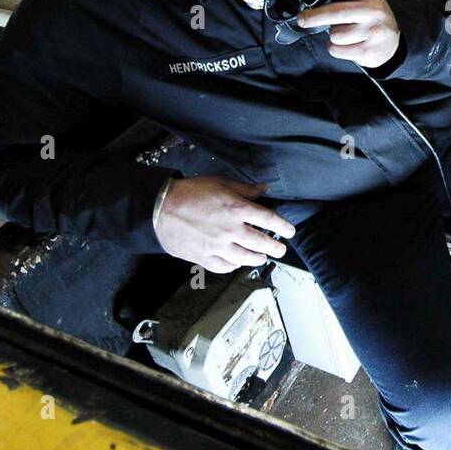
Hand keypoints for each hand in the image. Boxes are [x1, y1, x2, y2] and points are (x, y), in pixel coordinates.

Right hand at [153, 177, 292, 273]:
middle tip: (280, 249)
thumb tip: (264, 189)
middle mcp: (230, 229)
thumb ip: (245, 189)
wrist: (161, 208)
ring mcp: (218, 246)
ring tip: (263, 257)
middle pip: (262, 243)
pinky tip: (238, 263)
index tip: (289, 231)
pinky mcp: (204, 257)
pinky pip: (225, 266)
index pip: (269, 220)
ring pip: (246, 258)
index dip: (284, 227)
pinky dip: (234, 266)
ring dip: (258, 258)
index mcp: (237, 208)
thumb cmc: (190, 192)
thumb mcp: (221, 183)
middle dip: (275, 247)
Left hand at [296, 0, 400, 68]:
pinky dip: (335, 48)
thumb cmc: (370, 17)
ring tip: (343, 33)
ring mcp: (373, 32)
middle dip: (315, 17)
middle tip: (303, 19)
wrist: (392, 43)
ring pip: (335, 35)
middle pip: (338, 12)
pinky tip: (346, 44)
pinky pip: (337, 50)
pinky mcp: (369, 51)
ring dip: (333, 35)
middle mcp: (374, 10)